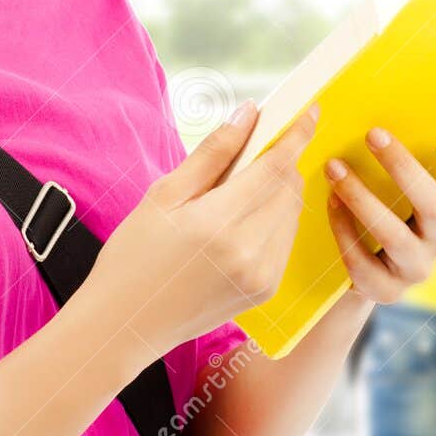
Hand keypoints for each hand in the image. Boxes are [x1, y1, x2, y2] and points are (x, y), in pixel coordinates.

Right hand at [91, 99, 315, 360]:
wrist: (125, 325)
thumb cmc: (135, 254)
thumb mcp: (164, 195)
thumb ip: (212, 152)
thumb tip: (249, 112)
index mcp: (219, 223)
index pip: (275, 166)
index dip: (297, 134)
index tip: (310, 110)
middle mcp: (249, 252)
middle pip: (289, 187)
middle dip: (281, 161)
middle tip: (254, 151)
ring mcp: (262, 276)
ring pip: (291, 212)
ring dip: (279, 190)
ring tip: (240, 189)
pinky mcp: (265, 291)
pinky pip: (285, 239)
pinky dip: (274, 219)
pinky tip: (243, 219)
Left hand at [322, 121, 435, 303]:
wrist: (365, 272)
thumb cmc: (386, 209)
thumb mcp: (402, 187)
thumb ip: (403, 158)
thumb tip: (387, 106)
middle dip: (403, 167)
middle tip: (372, 134)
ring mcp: (416, 268)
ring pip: (394, 235)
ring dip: (361, 198)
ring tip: (334, 168)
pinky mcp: (386, 290)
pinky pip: (362, 261)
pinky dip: (343, 229)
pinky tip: (329, 203)